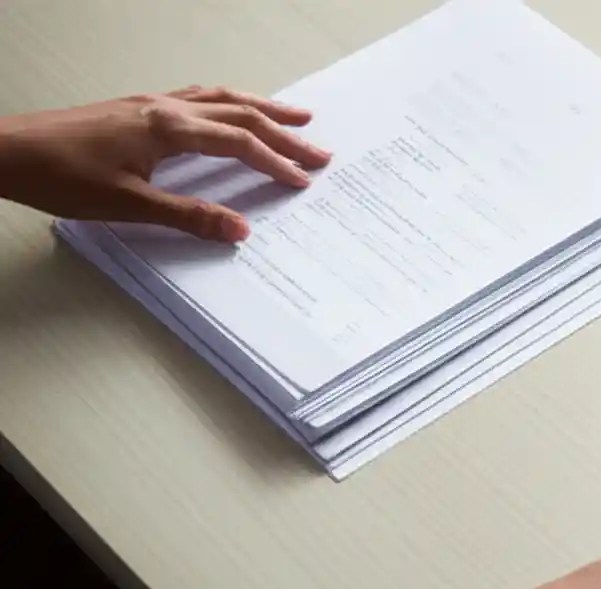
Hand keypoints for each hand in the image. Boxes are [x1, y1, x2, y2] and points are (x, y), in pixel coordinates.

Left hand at [0, 85, 330, 242]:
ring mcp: (151, 103)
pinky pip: (198, 97)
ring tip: (295, 115)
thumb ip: (189, 216)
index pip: (238, 143)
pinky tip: (231, 111)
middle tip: (320, 149)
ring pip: (221, 98)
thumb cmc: (60, 176)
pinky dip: (228, 103)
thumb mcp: (129, 205)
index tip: (303, 179)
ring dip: (262, 108)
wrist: (8, 152)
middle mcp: (165, 108)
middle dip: (284, 133)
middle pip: (240, 114)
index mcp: (168, 129)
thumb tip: (239, 230)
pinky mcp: (137, 108)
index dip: (275, 162)